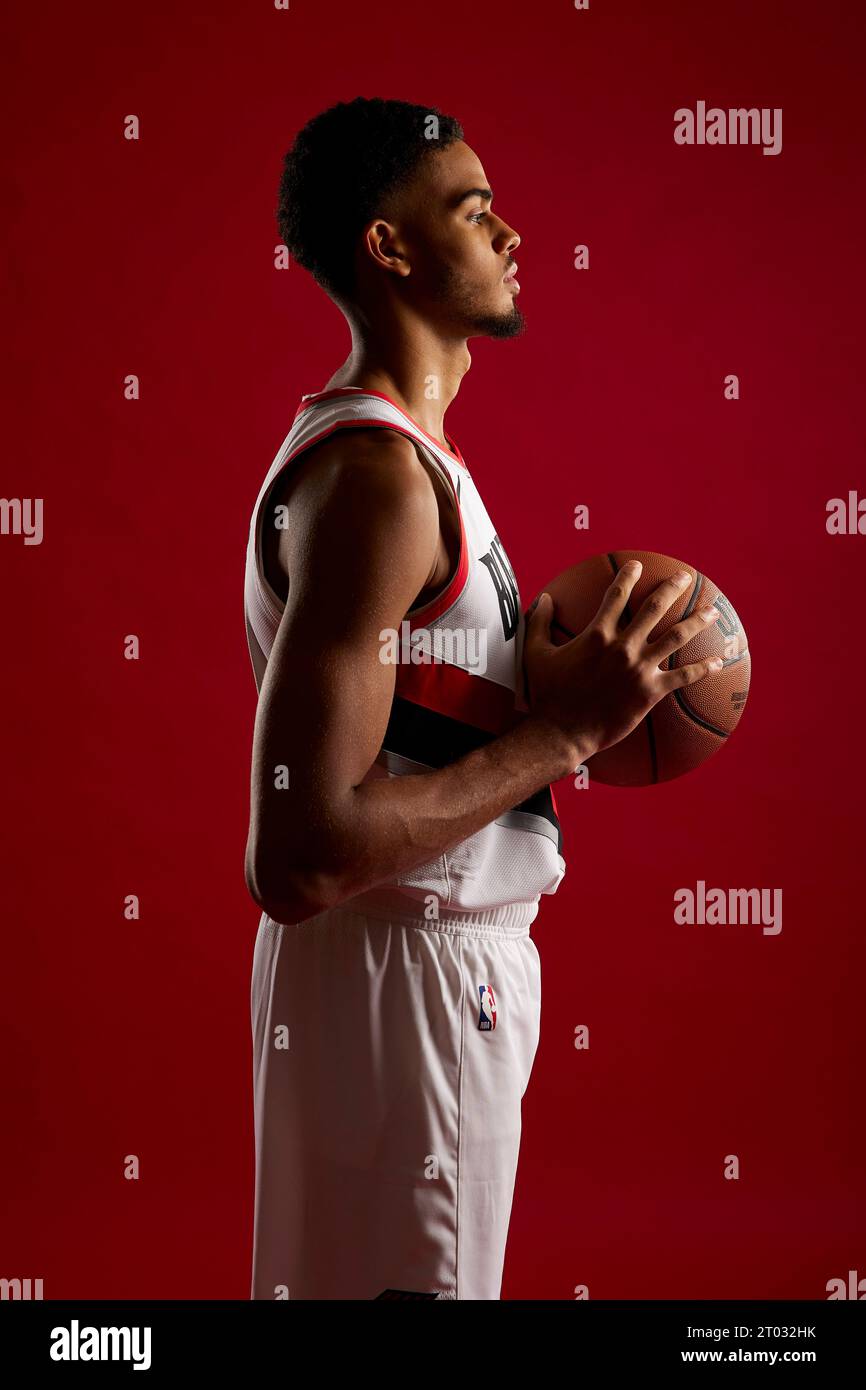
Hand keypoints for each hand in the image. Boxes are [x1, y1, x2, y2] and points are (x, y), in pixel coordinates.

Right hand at [522, 561, 721, 764]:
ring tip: (712, 612)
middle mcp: (622, 646)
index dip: (629, 576)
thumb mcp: (534, 654)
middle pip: (655, 608)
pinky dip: (703, 668)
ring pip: (676, 637)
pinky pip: (683, 677)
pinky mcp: (650, 692)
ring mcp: (638, 669)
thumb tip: (543, 598)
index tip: (638, 566)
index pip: (617, 595)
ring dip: (697, 621)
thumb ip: (538, 623)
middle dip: (673, 588)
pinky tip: (719, 662)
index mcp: (596, 634)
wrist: (561, 732)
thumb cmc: (546, 694)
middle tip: (686, 577)